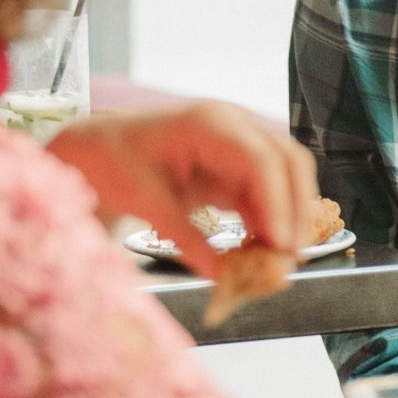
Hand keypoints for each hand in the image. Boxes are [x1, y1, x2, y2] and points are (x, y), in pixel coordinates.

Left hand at [46, 102, 317, 286]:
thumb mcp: (143, 201)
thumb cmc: (115, 162)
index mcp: (210, 123)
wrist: (101, 150)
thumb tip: (218, 274)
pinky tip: (263, 252)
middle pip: (288, 162)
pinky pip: (267, 194)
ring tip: (279, 261)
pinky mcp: (238, 168)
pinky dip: (269, 222)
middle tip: (292, 256)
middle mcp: (235, 127)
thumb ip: (184, 236)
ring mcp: (240, 145)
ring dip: (288, 218)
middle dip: (297, 209)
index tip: (280, 243)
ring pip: (286, 178)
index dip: (277, 201)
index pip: (261, 159)